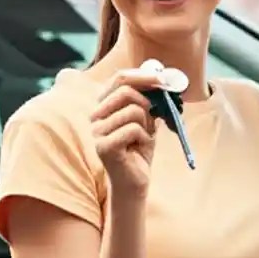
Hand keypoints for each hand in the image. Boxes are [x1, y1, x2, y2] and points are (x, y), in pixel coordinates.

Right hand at [92, 69, 164, 190]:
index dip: (143, 76)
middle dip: (147, 103)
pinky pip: (133, 128)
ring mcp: (97, 131)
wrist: (135, 181)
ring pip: (133, 111)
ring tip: (142, 140)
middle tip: (153, 119)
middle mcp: (95, 116)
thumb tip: (160, 77)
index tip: (162, 79)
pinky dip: (144, 138)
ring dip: (146, 126)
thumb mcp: (146, 120)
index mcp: (103, 106)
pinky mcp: (103, 146)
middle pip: (125, 91)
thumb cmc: (140, 150)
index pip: (119, 78)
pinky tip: (139, 149)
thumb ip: (149, 100)